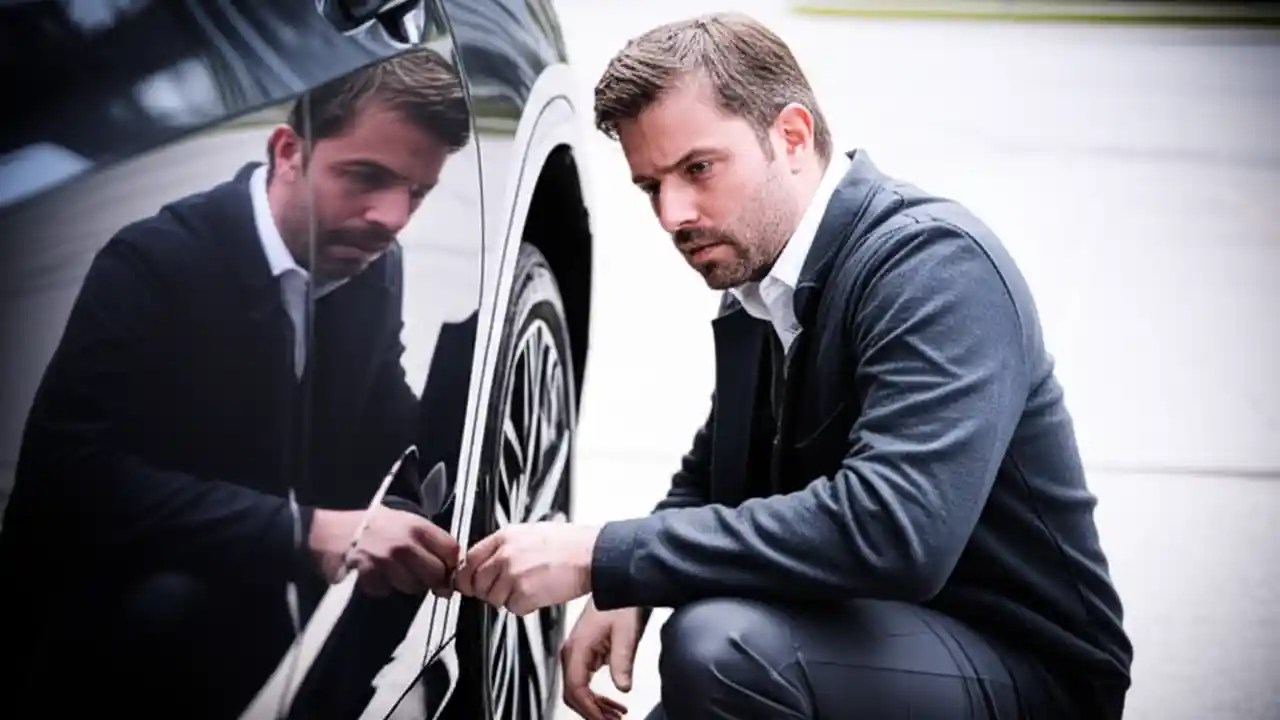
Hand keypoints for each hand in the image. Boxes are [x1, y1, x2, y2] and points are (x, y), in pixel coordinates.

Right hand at [309, 507, 459, 597]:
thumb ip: (427, 541)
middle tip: (419, 576)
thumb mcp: (403, 521)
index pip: (451, 549)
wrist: (330, 531)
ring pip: (414, 586)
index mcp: (417, 526)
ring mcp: (387, 560)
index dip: (451, 564)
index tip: (446, 570)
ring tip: (392, 571)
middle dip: (431, 580)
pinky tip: (375, 575)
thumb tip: (449, 568)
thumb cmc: (371, 526)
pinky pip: (388, 591)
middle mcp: (405, 543)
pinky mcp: (370, 575)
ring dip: (405, 584)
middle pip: (436, 573)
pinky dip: (383, 587)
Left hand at [454, 522, 598, 615]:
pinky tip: (538, 594)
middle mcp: (505, 554)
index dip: (468, 576)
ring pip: (493, 599)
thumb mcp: (530, 533)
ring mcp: (513, 574)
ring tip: (530, 587)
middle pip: (477, 583)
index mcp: (504, 537)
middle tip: (508, 588)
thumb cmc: (568, 544)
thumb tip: (487, 562)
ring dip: (509, 599)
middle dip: (489, 590)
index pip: (469, 559)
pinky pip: (512, 609)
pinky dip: (524, 607)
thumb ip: (505, 547)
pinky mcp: (524, 593)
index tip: (469, 583)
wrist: (592, 554)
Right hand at [561, 597, 642, 719]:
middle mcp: (572, 651)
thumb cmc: (621, 602)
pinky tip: (612, 702)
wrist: (619, 583)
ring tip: (615, 716)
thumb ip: (622, 662)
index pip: (576, 690)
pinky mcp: (586, 650)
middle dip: (592, 712)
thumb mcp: (626, 633)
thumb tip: (622, 686)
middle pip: (573, 693)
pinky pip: (585, 680)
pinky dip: (597, 695)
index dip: (590, 710)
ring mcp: (577, 651)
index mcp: (577, 648)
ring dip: (595, 706)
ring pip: (578, 689)